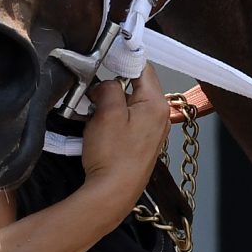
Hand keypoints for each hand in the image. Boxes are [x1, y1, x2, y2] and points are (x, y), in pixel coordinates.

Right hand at [78, 72, 171, 206]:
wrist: (113, 192)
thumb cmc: (113, 157)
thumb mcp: (107, 114)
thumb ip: (109, 89)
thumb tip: (107, 83)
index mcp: (156, 104)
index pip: (144, 69)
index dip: (123, 61)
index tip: (105, 59)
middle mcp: (159, 116)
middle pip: (136, 87)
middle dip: (112, 87)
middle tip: (92, 93)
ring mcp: (152, 131)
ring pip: (129, 105)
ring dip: (110, 105)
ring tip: (92, 113)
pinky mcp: (141, 143)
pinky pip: (127, 122)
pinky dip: (112, 120)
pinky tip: (98, 129)